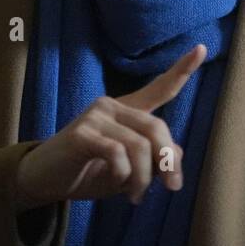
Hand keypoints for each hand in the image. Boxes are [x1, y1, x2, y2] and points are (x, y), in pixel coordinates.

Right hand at [15, 44, 204, 209]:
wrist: (42, 180)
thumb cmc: (88, 171)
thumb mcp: (128, 169)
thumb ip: (152, 158)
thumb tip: (178, 153)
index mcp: (128, 111)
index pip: (159, 88)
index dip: (182, 70)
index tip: (202, 49)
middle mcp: (112, 106)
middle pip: (157, 128)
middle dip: (168, 162)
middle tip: (172, 187)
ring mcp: (95, 116)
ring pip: (139, 146)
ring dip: (144, 178)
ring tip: (136, 196)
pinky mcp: (81, 133)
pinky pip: (116, 154)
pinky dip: (122, 175)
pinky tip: (115, 184)